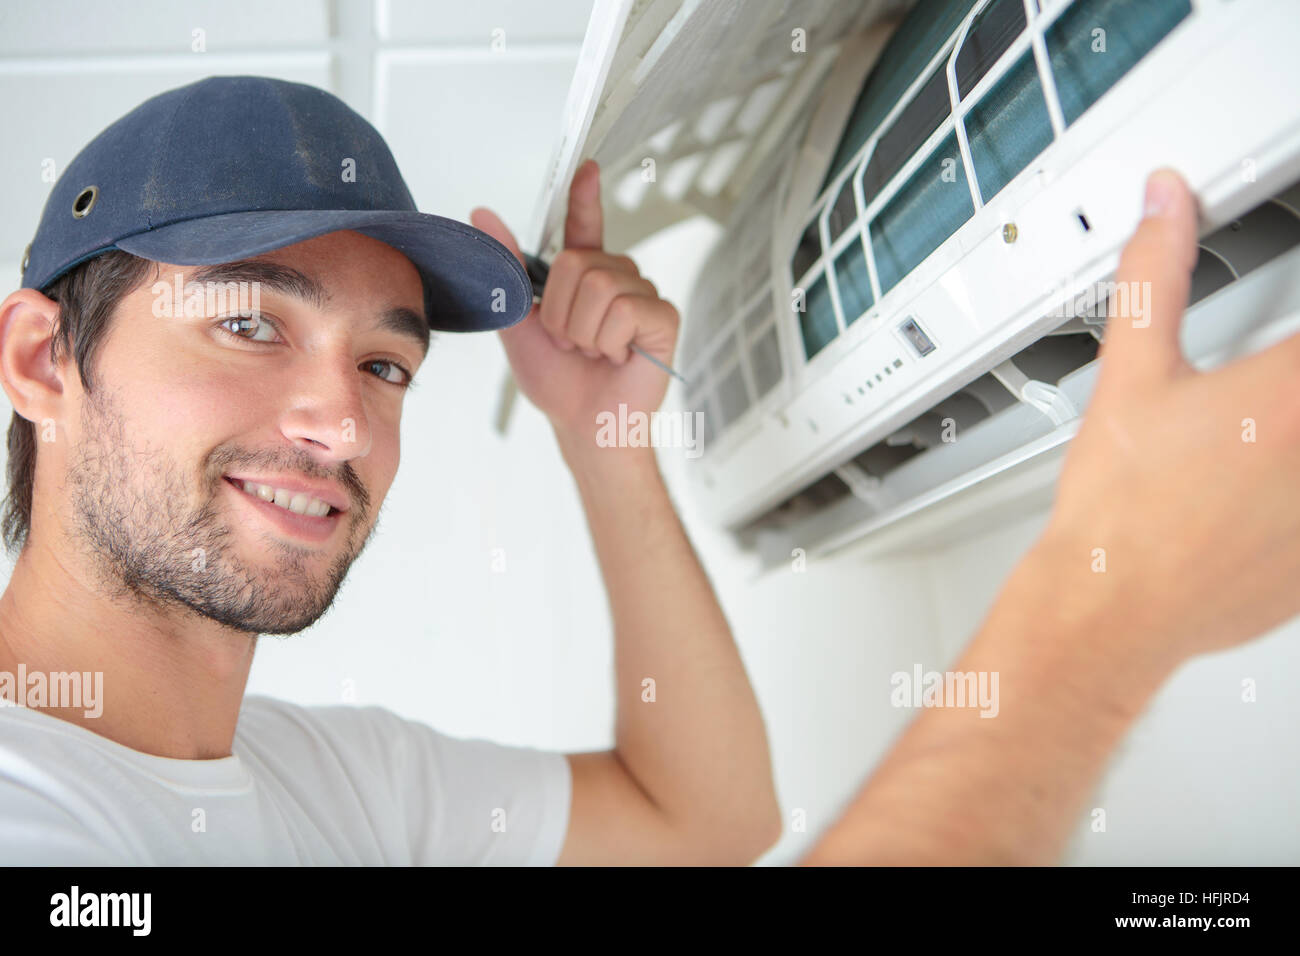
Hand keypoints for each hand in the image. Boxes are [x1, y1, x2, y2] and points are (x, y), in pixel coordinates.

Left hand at [470, 160, 679, 443]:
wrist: (582, 424)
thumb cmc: (558, 381)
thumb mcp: (518, 319)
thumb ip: (506, 267)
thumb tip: (483, 214)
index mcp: (586, 277)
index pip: (586, 226)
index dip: (585, 197)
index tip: (585, 169)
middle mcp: (619, 279)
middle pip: (579, 263)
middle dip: (562, 312)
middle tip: (572, 344)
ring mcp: (644, 296)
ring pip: (600, 286)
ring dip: (583, 331)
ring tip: (593, 353)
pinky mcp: (663, 317)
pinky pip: (625, 309)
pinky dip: (608, 340)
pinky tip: (617, 357)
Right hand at [1037, 168, 1299, 664]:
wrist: (1110, 608)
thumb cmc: (1120, 509)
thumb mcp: (1131, 375)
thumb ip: (1155, 276)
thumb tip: (1164, 206)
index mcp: (1293, 390)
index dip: (1287, 337)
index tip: (1269, 354)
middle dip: (1283, 394)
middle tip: (1254, 405)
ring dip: (1287, 440)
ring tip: (1247, 444)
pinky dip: (1290, 492)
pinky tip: (1259, 494)